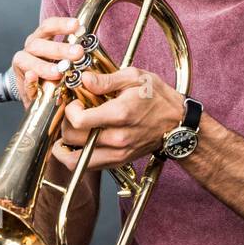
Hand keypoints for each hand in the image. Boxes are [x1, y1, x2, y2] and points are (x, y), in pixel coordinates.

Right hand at [11, 16, 85, 107]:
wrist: (43, 98)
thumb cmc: (60, 74)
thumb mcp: (69, 61)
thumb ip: (76, 55)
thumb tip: (88, 57)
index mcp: (42, 39)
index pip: (48, 27)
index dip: (61, 25)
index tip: (77, 25)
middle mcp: (30, 49)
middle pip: (39, 44)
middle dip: (59, 48)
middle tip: (78, 53)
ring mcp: (23, 66)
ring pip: (27, 60)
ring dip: (44, 66)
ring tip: (59, 72)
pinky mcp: (22, 85)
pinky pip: (24, 82)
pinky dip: (29, 81)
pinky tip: (33, 77)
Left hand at [52, 67, 184, 171]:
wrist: (177, 124)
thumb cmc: (158, 98)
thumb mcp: (135, 77)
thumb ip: (106, 80)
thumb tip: (83, 79)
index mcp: (120, 114)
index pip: (80, 121)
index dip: (69, 111)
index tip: (74, 103)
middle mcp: (117, 138)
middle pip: (73, 140)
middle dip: (65, 125)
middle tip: (70, 115)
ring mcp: (118, 153)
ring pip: (76, 161)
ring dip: (65, 147)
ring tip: (68, 132)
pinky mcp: (118, 161)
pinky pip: (89, 167)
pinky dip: (77, 157)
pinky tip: (79, 143)